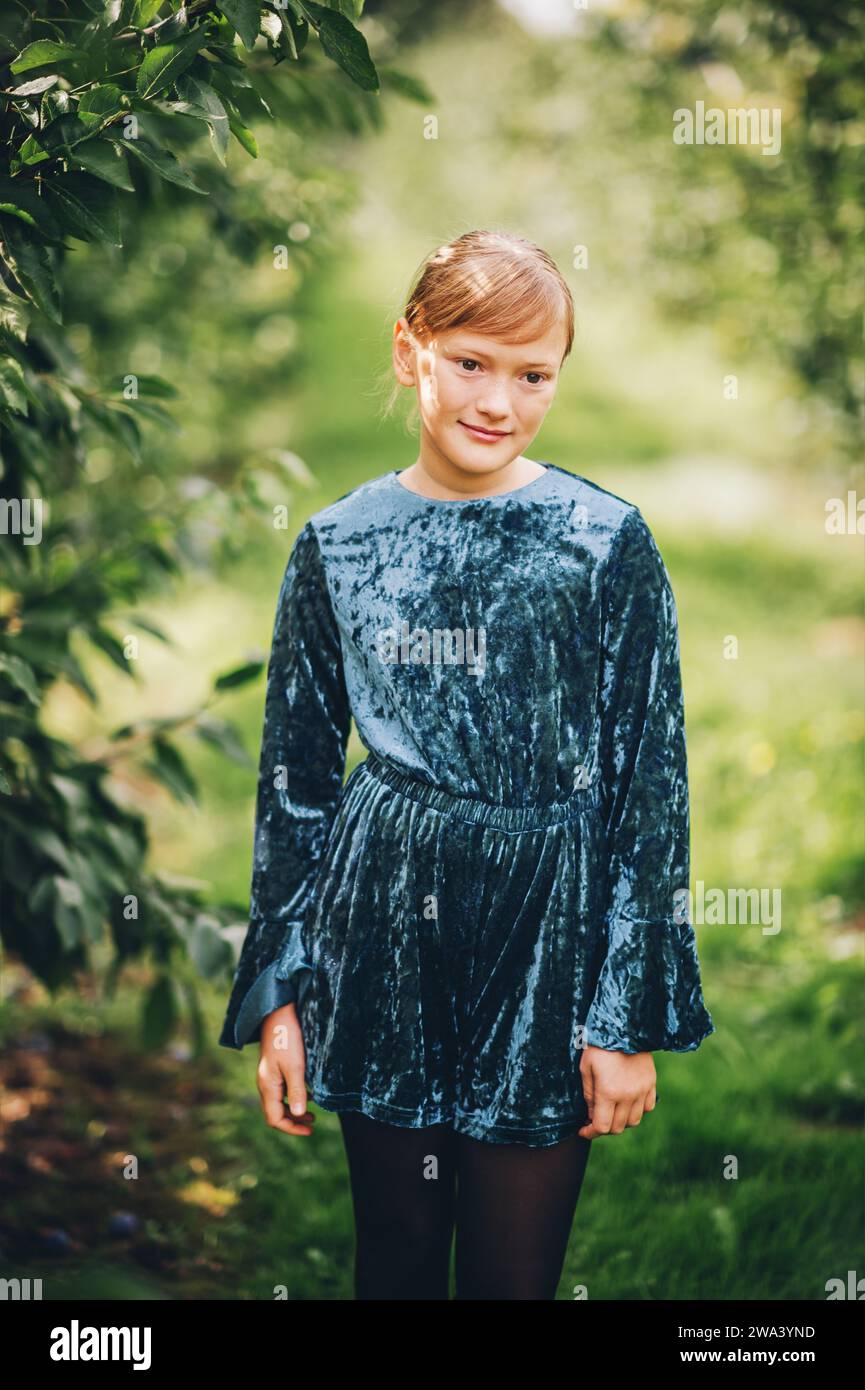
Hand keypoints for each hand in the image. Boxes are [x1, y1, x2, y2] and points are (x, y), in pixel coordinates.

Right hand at [257, 1002, 316, 1136]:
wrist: (278, 1013)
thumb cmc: (287, 1039)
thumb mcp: (295, 1066)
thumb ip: (296, 1091)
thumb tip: (297, 1115)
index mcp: (267, 1086)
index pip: (274, 1118)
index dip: (291, 1128)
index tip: (310, 1130)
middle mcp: (265, 1083)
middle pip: (275, 1112)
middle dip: (293, 1121)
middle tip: (313, 1123)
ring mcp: (268, 1075)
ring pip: (279, 1101)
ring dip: (294, 1109)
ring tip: (313, 1112)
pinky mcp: (274, 1066)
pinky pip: (281, 1089)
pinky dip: (294, 1096)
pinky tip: (309, 1092)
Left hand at [577, 1045, 655, 1137]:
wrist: (624, 1026)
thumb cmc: (600, 1045)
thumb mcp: (586, 1067)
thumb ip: (589, 1094)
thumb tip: (591, 1115)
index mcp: (608, 1092)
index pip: (601, 1127)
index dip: (590, 1133)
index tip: (583, 1130)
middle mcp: (627, 1095)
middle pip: (617, 1127)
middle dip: (604, 1128)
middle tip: (594, 1119)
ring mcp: (642, 1090)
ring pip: (634, 1121)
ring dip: (621, 1121)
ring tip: (611, 1111)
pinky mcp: (651, 1083)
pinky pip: (648, 1107)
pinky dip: (638, 1110)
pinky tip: (627, 1102)